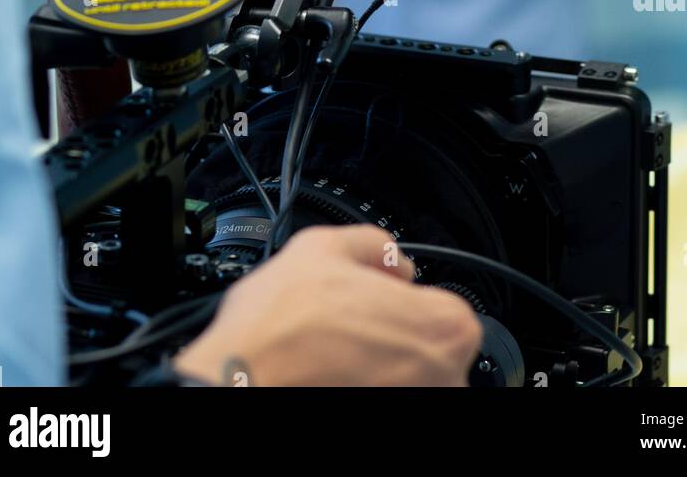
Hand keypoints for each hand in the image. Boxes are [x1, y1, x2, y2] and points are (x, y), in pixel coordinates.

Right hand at [174, 224, 481, 387]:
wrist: (241, 387)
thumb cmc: (280, 331)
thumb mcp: (322, 246)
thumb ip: (374, 245)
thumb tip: (392, 258)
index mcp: (445, 326)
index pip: (442, 310)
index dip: (400, 302)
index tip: (371, 305)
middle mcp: (446, 379)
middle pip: (426, 352)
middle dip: (390, 341)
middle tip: (344, 334)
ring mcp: (419, 411)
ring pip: (405, 383)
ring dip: (378, 373)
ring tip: (330, 361)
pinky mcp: (392, 440)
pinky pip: (386, 401)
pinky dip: (362, 392)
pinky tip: (329, 383)